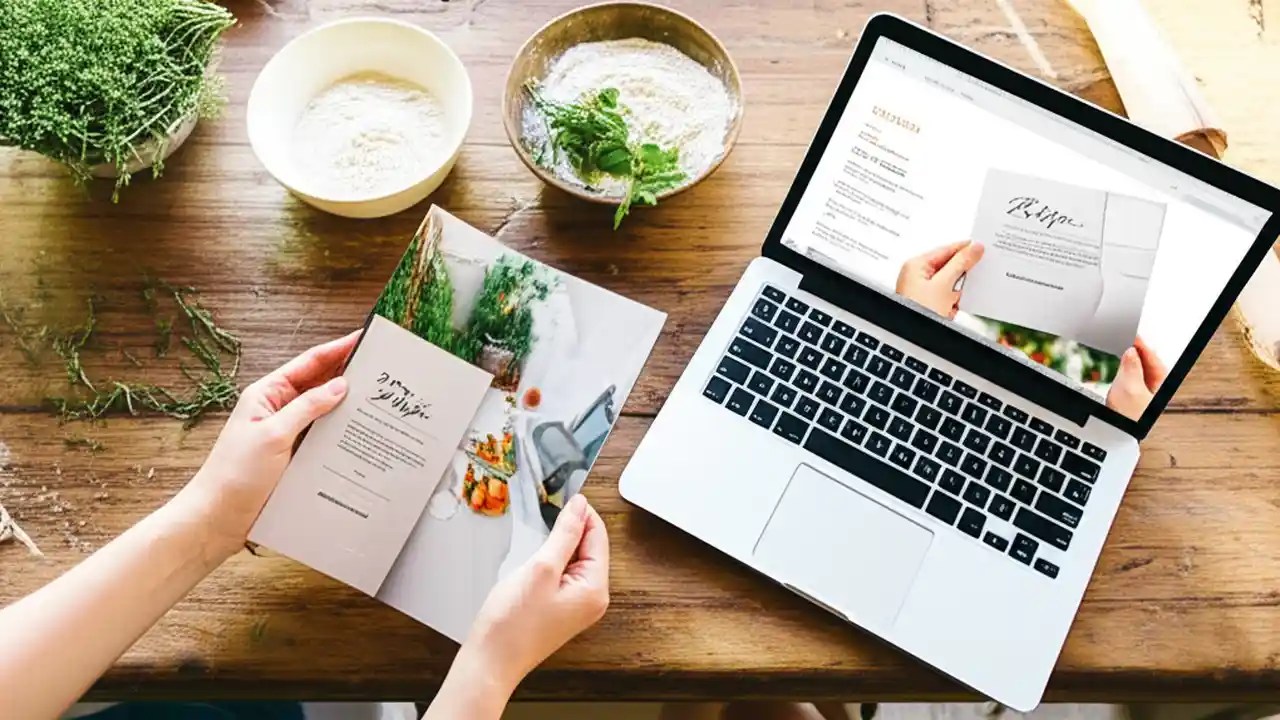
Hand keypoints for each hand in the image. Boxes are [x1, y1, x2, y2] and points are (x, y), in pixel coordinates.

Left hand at [173, 330, 359, 558]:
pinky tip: (363, 435)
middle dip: (350, 375)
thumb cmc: (235, 475)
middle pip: (321, 385)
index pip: (310, 363)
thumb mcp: (272, 435)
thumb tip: (341, 385)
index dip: (338, 349)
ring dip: (349, 407)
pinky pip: (324, 438)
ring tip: (381, 400)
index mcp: (268, 394)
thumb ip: (307, 408)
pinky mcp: (295, 457)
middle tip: (382, 370)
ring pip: (326, 413)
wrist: (217, 519)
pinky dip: (342, 434)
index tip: (365, 338)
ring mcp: (288, 434)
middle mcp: (279, 409)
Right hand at [461, 494, 609, 690]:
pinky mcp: (560, 608)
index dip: (582, 513)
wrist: (490, 662)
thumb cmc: (512, 624)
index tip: (564, 495)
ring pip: (574, 560)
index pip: (598, 536)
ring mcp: (577, 605)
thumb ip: (565, 534)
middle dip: (570, 529)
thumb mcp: (541, 568)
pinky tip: (534, 562)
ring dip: (558, 545)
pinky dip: (551, 562)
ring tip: (536, 542)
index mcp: (595, 589)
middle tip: (545, 514)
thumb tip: (581, 507)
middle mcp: (592, 599)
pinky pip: (563, 575)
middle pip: (590, 548)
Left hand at [895, 241, 984, 318]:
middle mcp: (917, 276)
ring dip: (958, 290)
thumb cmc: (918, 310)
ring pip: (949, 283)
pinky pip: (946, 297)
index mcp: (916, 265)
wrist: (913, 337)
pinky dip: (953, 302)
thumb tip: (974, 248)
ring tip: (959, 296)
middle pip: (948, 266)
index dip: (965, 248)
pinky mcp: (928, 304)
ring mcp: (923, 291)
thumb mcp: (944, 284)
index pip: (945, 250)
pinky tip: (954, 307)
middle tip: (980, 269)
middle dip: (963, 272)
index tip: (982, 246)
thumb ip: (960, 264)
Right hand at [1105, 336, 1167, 420]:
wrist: (1119, 438)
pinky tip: (1120, 366)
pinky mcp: (1132, 400)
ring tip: (1124, 347)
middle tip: (1129, 337)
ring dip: (1132, 360)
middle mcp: (1155, 390)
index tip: (1133, 333)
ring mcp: (1144, 395)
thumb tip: (1132, 351)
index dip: (1144, 345)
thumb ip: (1132, 366)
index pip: (1155, 359)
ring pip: (1140, 371)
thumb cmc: (1128, 418)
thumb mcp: (1130, 387)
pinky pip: (1131, 378)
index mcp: (1160, 385)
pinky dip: (1126, 369)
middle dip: (1140, 350)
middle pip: (1150, 364)